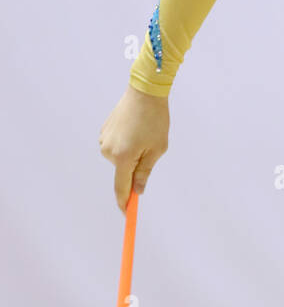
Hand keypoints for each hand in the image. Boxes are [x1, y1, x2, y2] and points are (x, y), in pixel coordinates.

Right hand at [99, 84, 169, 214]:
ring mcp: (104, 140)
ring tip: (143, 133)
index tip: (128, 214)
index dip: (125, 203)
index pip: (121, 188)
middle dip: (135, 167)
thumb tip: (137, 190)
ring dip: (131, 153)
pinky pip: (116, 146)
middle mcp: (109, 151)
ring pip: (120, 158)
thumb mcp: (157, 148)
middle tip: (151, 147)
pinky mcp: (104, 131)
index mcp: (123, 157)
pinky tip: (134, 128)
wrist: (144, 91)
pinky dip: (125, 143)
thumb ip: (144, 172)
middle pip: (122, 172)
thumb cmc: (155, 119)